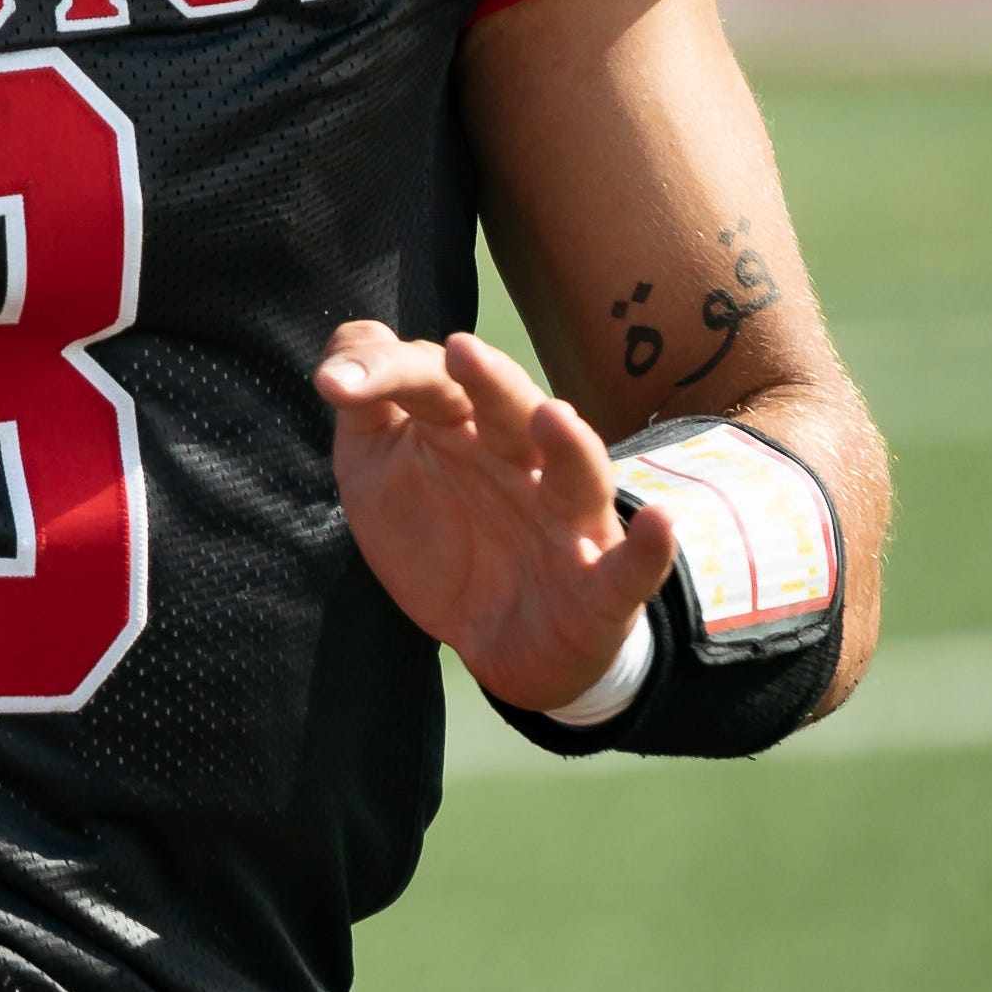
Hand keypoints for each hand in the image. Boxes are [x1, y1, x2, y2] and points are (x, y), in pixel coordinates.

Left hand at [316, 324, 675, 712]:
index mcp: (467, 428)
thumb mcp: (377, 471)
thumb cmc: (437, 537)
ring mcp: (566, 521)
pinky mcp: (600, 587)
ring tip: (551, 416)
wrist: (494, 642)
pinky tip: (658, 523)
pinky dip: (650, 547)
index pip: (431, 383)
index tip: (333, 385)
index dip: (385, 376)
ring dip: (570, 445)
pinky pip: (632, 566)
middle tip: (460, 350)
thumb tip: (340, 356)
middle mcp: (523, 463)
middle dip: (491, 381)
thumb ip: (365, 409)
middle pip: (514, 411)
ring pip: (578, 473)